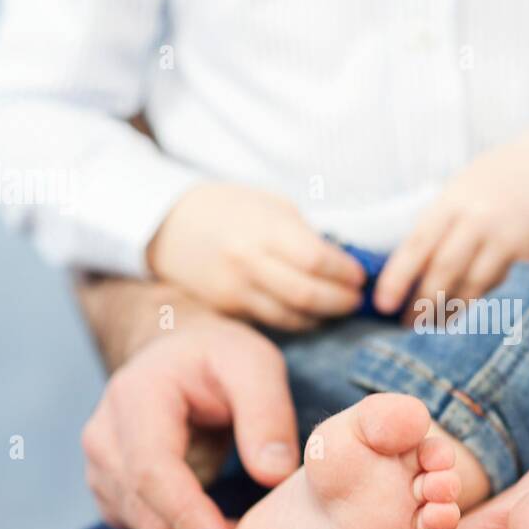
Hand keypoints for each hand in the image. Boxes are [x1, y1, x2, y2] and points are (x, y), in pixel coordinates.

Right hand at [81, 314, 299, 528]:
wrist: (180, 355)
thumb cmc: (221, 358)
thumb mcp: (255, 365)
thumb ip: (267, 414)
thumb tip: (272, 474)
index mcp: (135, 397)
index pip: (152, 471)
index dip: (188, 517)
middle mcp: (104, 435)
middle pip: (141, 508)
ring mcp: (100, 466)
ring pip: (139, 528)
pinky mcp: (110, 490)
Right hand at [148, 183, 366, 330]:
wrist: (168, 224)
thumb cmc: (230, 208)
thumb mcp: (271, 205)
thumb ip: (305, 235)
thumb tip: (343, 261)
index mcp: (263, 229)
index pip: (316, 259)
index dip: (345, 273)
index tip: (360, 276)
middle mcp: (248, 262)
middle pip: (307, 294)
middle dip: (341, 301)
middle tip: (357, 299)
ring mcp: (235, 290)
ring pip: (291, 317)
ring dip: (322, 318)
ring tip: (338, 309)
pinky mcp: (227, 310)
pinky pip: (272, 322)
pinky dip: (297, 322)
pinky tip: (312, 316)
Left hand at [372, 149, 528, 319]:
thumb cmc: (500, 178)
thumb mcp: (464, 187)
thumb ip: (440, 223)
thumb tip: (409, 269)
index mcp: (455, 200)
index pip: (418, 244)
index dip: (398, 278)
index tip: (383, 304)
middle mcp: (480, 219)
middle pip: (444, 271)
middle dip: (422, 303)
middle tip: (408, 325)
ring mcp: (509, 238)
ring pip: (474, 286)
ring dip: (452, 311)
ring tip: (435, 325)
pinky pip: (501, 285)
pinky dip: (483, 300)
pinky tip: (470, 312)